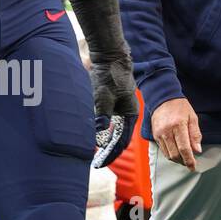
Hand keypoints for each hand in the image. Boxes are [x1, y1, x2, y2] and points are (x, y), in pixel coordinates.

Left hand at [68, 0, 138, 167]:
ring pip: (111, 131)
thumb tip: (98, 134)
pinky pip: (106, 122)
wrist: (110, 56)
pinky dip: (99, 131)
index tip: (98, 163)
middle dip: (105, 151)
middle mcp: (126, 113)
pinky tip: (90, 136)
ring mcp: (119, 108)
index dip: (109, 154)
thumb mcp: (104, 95)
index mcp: (130, 114)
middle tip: (93, 163)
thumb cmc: (109, 75)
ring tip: (91, 154)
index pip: (120, 141)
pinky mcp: (111, 103)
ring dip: (101, 142)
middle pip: (117, 139)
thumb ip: (101, 115)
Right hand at [151, 97, 201, 169]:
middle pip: (175, 154)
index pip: (184, 148)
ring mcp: (159, 134)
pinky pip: (163, 150)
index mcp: (178, 125)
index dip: (189, 160)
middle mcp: (166, 131)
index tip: (193, 166)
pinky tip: (176, 152)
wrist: (163, 99)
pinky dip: (170, 154)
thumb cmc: (180, 107)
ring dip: (177, 159)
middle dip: (183, 161)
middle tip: (190, 162)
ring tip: (184, 158)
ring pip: (168, 154)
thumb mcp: (192, 118)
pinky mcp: (155, 135)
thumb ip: (195, 135)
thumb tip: (197, 150)